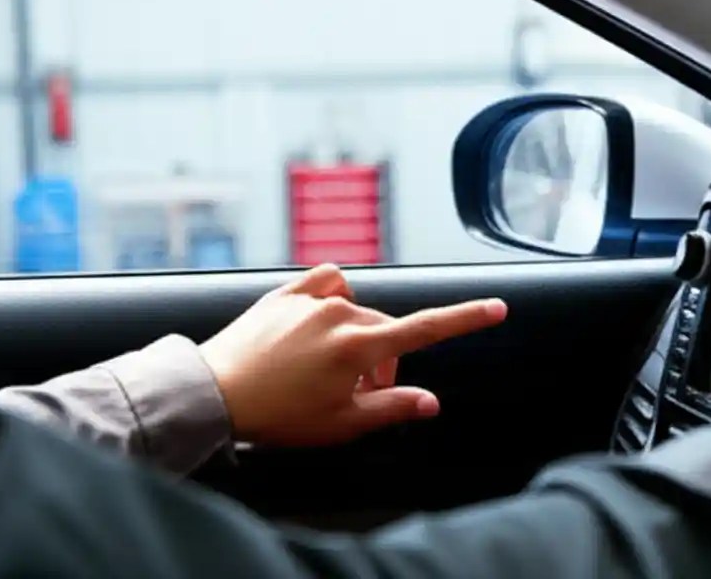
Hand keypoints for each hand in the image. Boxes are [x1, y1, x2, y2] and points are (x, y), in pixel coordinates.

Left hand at [198, 264, 507, 446]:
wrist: (213, 393)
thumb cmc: (277, 415)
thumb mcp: (341, 425)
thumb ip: (391, 408)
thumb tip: (430, 401)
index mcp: (358, 346)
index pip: (426, 329)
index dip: (465, 319)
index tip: (496, 307)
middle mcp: (339, 312)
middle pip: (386, 332)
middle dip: (383, 364)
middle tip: (358, 397)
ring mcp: (309, 300)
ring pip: (357, 311)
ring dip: (356, 337)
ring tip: (330, 369)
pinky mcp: (284, 294)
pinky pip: (325, 285)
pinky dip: (332, 302)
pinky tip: (320, 324)